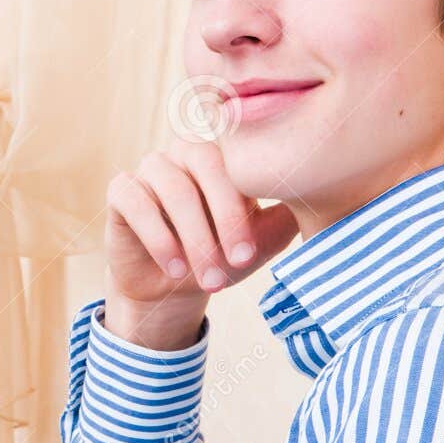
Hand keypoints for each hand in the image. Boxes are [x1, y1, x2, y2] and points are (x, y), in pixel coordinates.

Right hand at [104, 137, 299, 348]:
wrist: (171, 289)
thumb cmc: (219, 257)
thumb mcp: (259, 243)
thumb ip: (286, 218)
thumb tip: (322, 199)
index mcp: (225, 157)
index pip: (238, 165)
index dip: (242, 209)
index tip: (249, 255)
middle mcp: (186, 153)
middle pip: (206, 168)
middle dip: (220, 222)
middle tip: (231, 266)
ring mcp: (151, 168)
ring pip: (172, 188)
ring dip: (192, 237)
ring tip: (204, 277)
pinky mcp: (121, 190)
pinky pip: (135, 200)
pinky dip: (157, 236)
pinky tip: (173, 267)